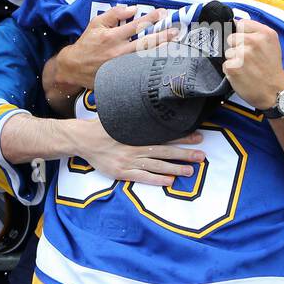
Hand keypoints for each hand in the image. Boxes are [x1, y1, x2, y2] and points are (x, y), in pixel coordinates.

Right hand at [55, 5, 178, 90]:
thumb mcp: (96, 23)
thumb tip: (132, 9)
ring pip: (145, 59)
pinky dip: (151, 66)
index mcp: (111, 37)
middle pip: (145, 44)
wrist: (74, 67)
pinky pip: (139, 71)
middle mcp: (118, 52)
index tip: (163, 13)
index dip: (151, 18)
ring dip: (161, 52)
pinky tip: (162, 63)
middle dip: (162, 36)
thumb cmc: (87, 43)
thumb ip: (114, 14)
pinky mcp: (120, 77)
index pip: (135, 25)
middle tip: (176, 31)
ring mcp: (120, 66)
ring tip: (175, 46)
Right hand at [73, 118, 204, 186]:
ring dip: (175, 167)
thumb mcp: (119, 116)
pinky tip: (170, 181)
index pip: (164, 134)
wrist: (82, 139)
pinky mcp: (122, 172)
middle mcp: (135, 146)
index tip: (197, 136)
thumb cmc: (102, 127)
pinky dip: (157, 179)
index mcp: (137, 133)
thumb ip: (135, 115)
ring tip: (191, 170)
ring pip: (157, 165)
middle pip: (165, 150)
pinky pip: (143, 177)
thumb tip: (149, 103)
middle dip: (185, 153)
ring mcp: (129, 160)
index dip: (182, 136)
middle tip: (201, 154)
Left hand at [223, 18, 283, 110]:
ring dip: (234, 60)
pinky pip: (225, 64)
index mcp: (265, 33)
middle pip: (231, 38)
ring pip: (227, 52)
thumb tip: (235, 23)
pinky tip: (243, 75)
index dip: (242, 34)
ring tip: (247, 68)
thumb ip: (255, 33)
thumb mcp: (271, 45)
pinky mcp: (233, 67)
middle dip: (236, 47)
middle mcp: (253, 42)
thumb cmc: (271, 69)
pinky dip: (231, 71)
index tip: (246, 43)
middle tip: (248, 59)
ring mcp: (242, 54)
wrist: (275, 92)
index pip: (241, 24)